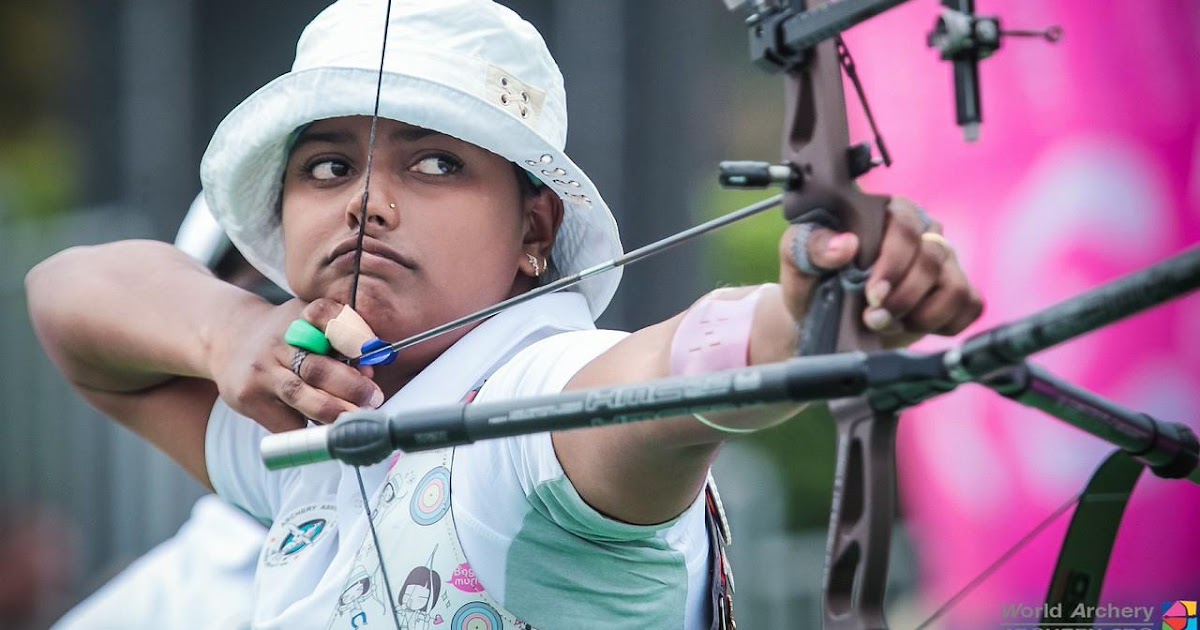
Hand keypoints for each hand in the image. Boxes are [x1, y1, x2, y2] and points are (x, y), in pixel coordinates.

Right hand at [208, 298, 383, 431]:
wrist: (228, 339)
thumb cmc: (285, 336)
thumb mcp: (310, 323)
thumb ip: (340, 343)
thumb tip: (369, 372)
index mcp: (301, 315)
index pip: (326, 315)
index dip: (352, 334)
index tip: (371, 350)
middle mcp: (279, 341)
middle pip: (317, 366)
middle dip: (351, 387)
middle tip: (372, 399)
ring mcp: (261, 370)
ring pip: (300, 395)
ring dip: (333, 411)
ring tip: (354, 419)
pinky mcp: (248, 396)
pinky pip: (285, 420)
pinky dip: (308, 427)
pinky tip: (325, 429)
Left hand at [778, 196, 982, 347]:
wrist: (820, 318)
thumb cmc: (813, 280)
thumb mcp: (798, 259)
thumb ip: (813, 245)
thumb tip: (846, 244)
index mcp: (888, 212)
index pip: (906, 226)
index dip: (893, 263)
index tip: (872, 294)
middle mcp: (923, 233)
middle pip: (932, 259)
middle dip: (902, 297)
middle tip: (873, 317)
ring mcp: (944, 263)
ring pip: (954, 288)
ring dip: (921, 315)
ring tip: (887, 324)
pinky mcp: (955, 292)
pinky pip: (970, 307)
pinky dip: (943, 323)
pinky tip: (911, 325)